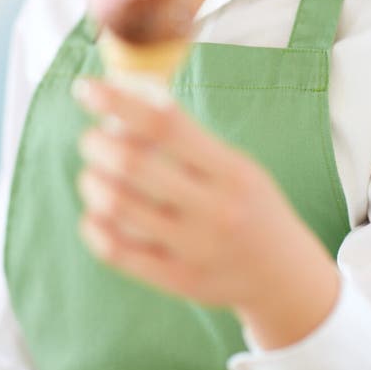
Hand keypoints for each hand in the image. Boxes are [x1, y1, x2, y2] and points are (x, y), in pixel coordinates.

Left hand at [73, 77, 339, 345]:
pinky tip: (93, 215)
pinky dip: (94, 228)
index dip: (118, 102)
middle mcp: (214, 209)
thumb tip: (130, 100)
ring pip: (118, 207)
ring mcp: (195, 248)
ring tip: (92, 173)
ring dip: (92, 182)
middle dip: (97, 143)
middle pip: (134, 165)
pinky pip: (119, 253)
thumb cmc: (250, 204)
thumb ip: (188, 139)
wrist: (284, 274)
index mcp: (230, 170)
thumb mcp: (234, 164)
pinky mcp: (178, 280)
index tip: (86, 89)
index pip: (163, 125)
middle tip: (90, 138)